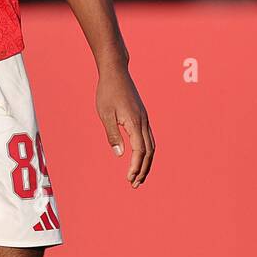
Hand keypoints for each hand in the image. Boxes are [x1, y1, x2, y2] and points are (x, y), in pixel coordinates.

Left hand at [96, 63, 154, 186]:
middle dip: (143, 169)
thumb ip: (112, 134)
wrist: (116, 72)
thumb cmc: (107, 92)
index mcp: (135, 122)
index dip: (136, 166)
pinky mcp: (142, 117)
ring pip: (151, 146)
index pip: (140, 150)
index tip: (129, 178)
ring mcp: (145, 119)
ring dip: (146, 162)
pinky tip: (140, 159)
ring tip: (138, 176)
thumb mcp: (105, 114)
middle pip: (149, 151)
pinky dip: (146, 152)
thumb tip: (120, 155)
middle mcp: (144, 122)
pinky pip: (148, 138)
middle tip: (135, 184)